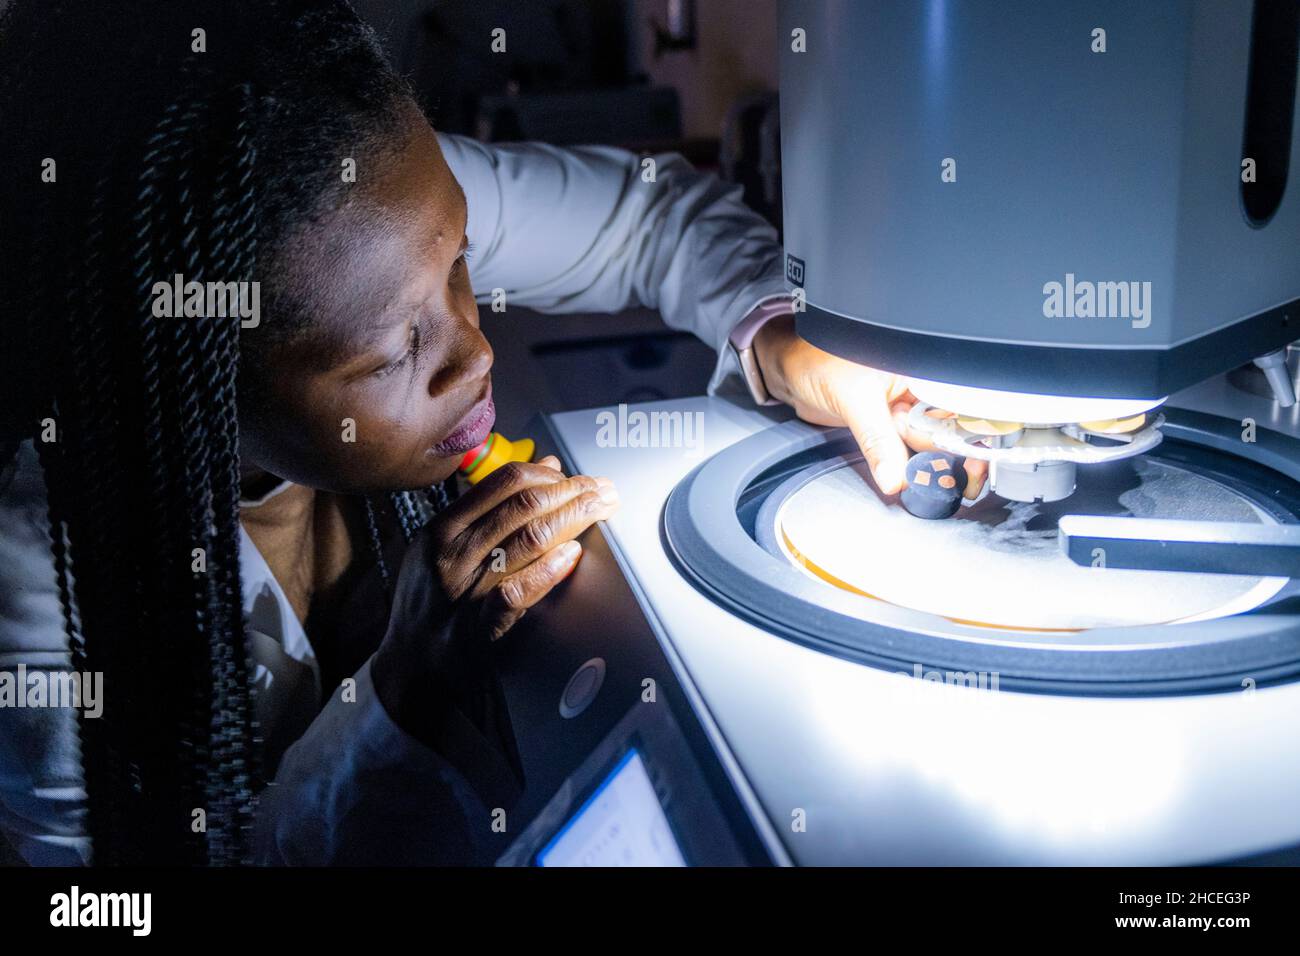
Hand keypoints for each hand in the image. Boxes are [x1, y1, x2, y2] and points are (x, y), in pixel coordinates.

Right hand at [371, 456, 618, 738]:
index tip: (576, 477)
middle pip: (524, 506)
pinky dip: (549, 569)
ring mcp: (465, 590)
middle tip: (603, 489)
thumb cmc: (431, 598)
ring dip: (573, 520)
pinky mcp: (478, 627)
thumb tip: (549, 466)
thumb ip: (493, 507)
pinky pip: (518, 590)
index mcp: (443, 529)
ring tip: (600, 511)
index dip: (549, 475)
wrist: (408, 661)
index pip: (503, 483)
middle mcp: (453, 554)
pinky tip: (573, 555)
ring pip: (528, 540)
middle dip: (572, 492)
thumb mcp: (445, 545)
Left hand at [753, 315, 986, 497]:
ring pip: (928, 442)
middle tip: (955, 481)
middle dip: (949, 455)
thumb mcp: (854, 399)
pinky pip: (905, 450)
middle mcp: (919, 385)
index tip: (976, 463)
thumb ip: (879, 440)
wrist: (786, 369)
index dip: (973, 433)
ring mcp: (905, 406)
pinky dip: (908, 467)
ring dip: (928, 465)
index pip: (962, 402)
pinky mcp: (888, 424)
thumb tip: (898, 479)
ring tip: (926, 479)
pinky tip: (907, 479)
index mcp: (922, 366)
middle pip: (949, 428)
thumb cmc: (816, 361)